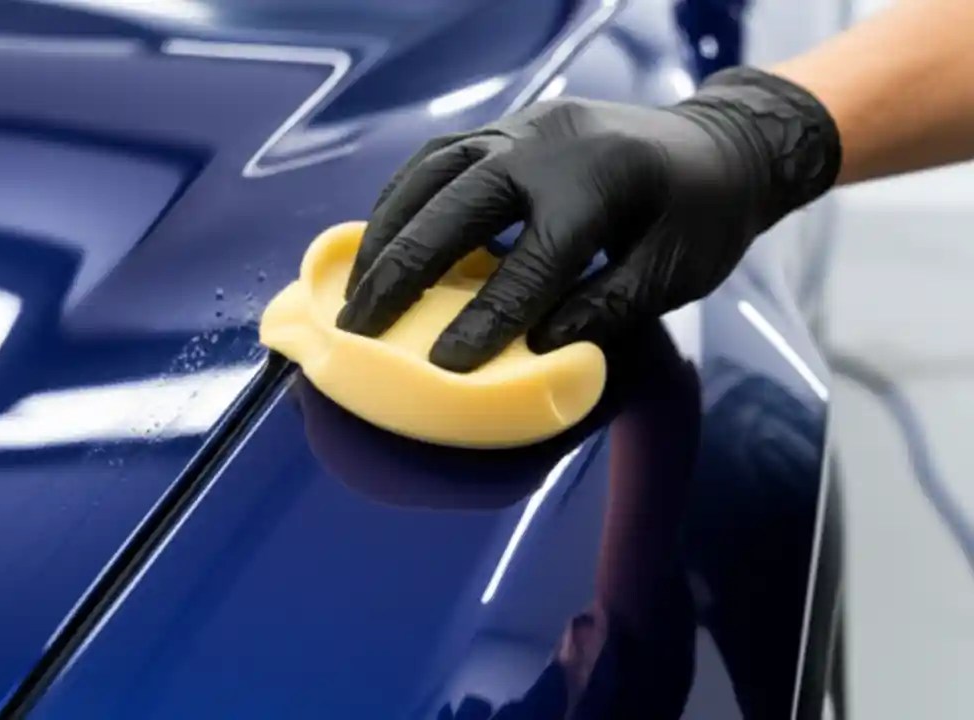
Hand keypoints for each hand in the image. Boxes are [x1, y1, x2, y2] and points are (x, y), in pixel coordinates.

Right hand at [337, 67, 839, 371]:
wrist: (719, 143)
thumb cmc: (704, 217)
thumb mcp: (676, 272)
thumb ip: (608, 307)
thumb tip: (537, 348)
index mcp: (601, 182)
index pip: (532, 262)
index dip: (487, 319)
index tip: (444, 366)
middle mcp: (548, 144)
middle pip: (456, 208)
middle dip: (403, 271)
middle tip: (361, 327)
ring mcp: (520, 127)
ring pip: (432, 175)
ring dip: (386, 233)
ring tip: (354, 289)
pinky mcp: (505, 127)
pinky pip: (436, 159)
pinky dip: (399, 201)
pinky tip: (379, 241)